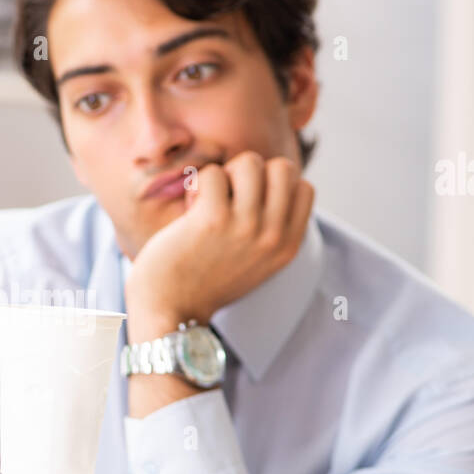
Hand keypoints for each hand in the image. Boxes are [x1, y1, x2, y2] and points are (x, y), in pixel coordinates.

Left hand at [125, 151, 314, 335]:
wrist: (170, 311)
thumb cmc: (205, 279)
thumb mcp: (255, 261)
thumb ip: (269, 227)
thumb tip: (269, 176)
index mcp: (287, 246)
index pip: (303, 187)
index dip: (273, 184)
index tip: (248, 203)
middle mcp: (273, 236)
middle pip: (281, 168)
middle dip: (252, 173)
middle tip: (228, 197)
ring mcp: (246, 227)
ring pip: (249, 162)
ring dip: (224, 174)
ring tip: (208, 201)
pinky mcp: (213, 219)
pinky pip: (213, 173)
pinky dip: (198, 184)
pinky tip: (190, 207)